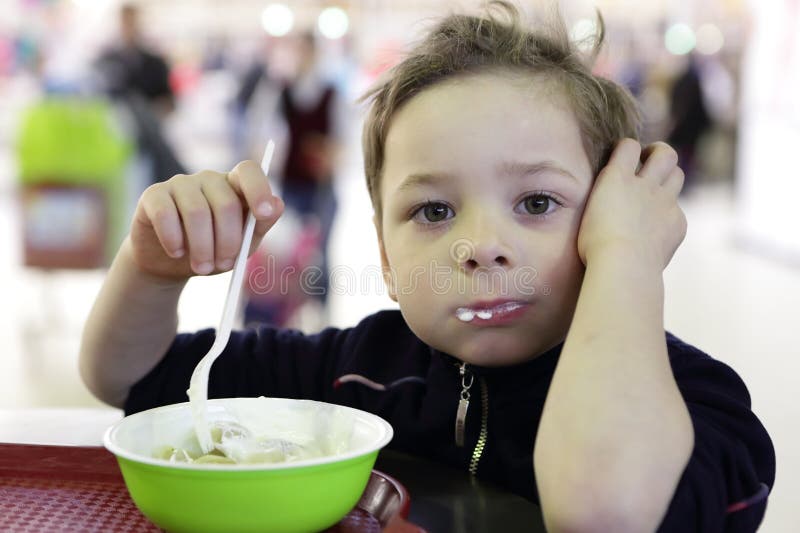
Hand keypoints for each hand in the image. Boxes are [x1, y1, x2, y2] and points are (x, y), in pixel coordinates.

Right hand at [129, 160, 283, 279]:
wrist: (170, 264)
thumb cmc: (213, 250)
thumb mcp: (242, 244)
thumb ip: (260, 225)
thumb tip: (278, 204)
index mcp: (234, 186)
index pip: (248, 171)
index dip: (258, 189)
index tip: (264, 214)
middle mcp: (208, 179)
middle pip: (225, 203)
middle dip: (228, 241)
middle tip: (224, 265)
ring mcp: (179, 184)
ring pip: (197, 212)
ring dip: (202, 247)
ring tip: (202, 267)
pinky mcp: (153, 195)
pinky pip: (166, 215)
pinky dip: (174, 240)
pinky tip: (177, 253)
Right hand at [577, 139, 685, 269]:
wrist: (623, 265)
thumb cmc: (594, 245)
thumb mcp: (589, 212)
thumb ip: (605, 196)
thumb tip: (612, 195)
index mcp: (616, 178)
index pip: (629, 145)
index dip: (627, 148)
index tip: (623, 157)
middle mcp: (644, 185)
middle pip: (666, 153)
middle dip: (659, 153)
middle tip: (650, 162)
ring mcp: (664, 202)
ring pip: (678, 175)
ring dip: (668, 177)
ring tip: (656, 190)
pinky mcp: (677, 222)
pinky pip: (677, 210)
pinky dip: (668, 214)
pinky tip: (655, 228)